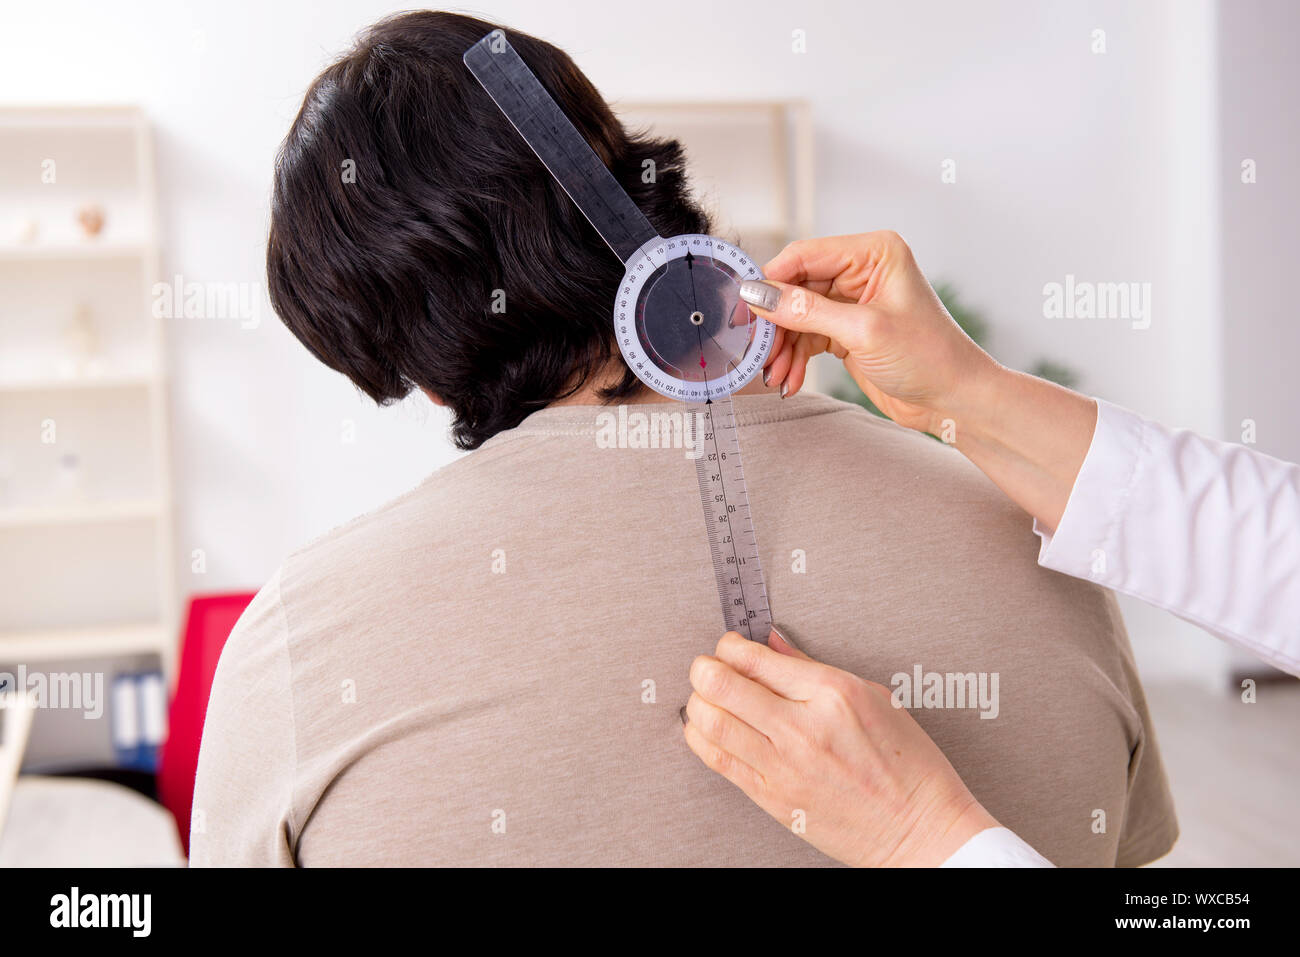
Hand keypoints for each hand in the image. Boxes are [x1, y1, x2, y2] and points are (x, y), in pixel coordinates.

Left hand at [682, 628, 998, 866]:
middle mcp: (802, 728)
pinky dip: (700, 736)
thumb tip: (772, 644)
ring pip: (709, 721)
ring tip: (707, 696)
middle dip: (704, 668)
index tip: (730, 645)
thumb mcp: (872, 696)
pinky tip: (706, 726)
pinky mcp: (771, 796)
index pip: (754, 658)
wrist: (919, 829)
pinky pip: (717, 759)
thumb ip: (810, 669)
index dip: (729, 645)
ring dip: (698, 701)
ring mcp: (783, 765)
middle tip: (708, 667)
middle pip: (721, 685)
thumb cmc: (907, 765)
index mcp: (832, 693)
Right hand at [750, 230, 996, 433]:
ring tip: (775, 376)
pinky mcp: (847, 330)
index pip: (805, 255)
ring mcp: (852, 302)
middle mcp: (861, 271)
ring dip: (782, 348)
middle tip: (757, 351)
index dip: (771, 281)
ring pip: (797, 317)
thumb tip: (758, 295)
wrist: (953, 399)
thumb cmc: (929, 357)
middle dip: (776, 324)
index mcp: (873, 253)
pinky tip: (789, 381)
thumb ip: (806, 311)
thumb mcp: (863, 331)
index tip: (745, 309)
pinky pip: (807, 338)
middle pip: (796, 288)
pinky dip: (795, 359)